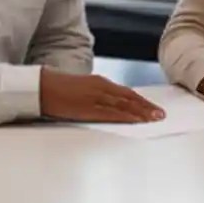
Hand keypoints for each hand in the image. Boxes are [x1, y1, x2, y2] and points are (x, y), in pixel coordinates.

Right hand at [40, 69, 164, 122]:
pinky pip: (111, 113)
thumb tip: (111, 105)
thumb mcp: (83, 89)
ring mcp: (96, 97)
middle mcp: (101, 87)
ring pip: (124, 105)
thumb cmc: (60, 89)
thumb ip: (98, 95)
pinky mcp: (88, 108)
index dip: (141, 100)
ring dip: (141, 112)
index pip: (126, 93)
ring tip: (154, 118)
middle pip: (129, 98)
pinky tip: (135, 120)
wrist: (42, 87)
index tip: (153, 107)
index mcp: (100, 82)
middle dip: (146, 106)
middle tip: (161, 114)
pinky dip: (126, 116)